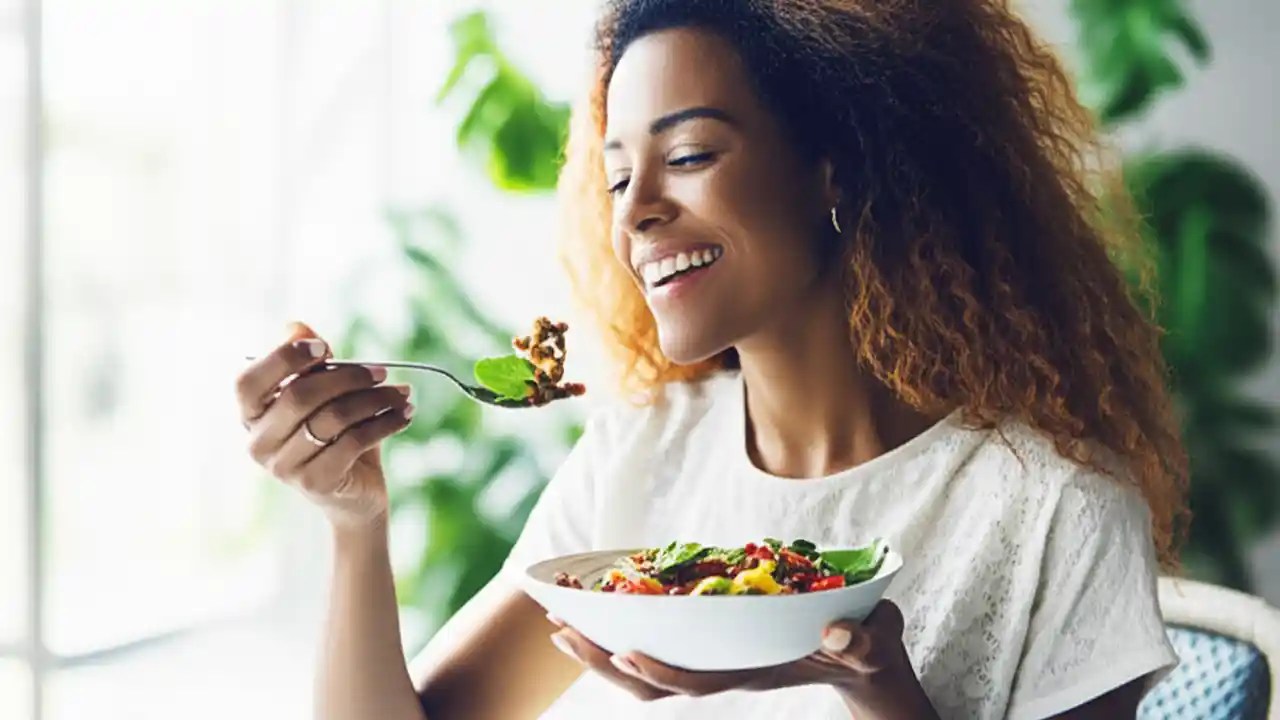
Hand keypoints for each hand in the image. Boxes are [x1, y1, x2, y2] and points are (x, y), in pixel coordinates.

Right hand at [236, 321, 414, 528]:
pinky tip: (404, 414)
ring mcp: (284, 467)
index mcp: (251, 414)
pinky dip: (384, 423)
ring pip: (332, 418)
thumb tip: (296, 326)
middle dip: (347, 377)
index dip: (283, 358)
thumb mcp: (324, 393)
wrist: (354, 493)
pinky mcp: (315, 483)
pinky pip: (353, 442)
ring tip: (401, 393)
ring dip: (374, 399)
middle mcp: (258, 443)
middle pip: (300, 395)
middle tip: (382, 371)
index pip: (249, 382)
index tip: (325, 347)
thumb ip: (310, 361)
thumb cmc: (335, 433)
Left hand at [547, 600, 936, 718]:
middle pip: (654, 681)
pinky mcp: (716, 646)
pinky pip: (663, 645)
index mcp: (755, 672)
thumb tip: (835, 634)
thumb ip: (860, 640)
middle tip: (559, 631)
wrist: (867, 662)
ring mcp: (718, 660)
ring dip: (603, 649)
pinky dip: (629, 630)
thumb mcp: (873, 642)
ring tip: (560, 625)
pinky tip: (605, 611)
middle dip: (605, 660)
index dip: (659, 672)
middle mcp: (727, 670)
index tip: (622, 654)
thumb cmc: (870, 649)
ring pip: (649, 668)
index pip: (698, 681)